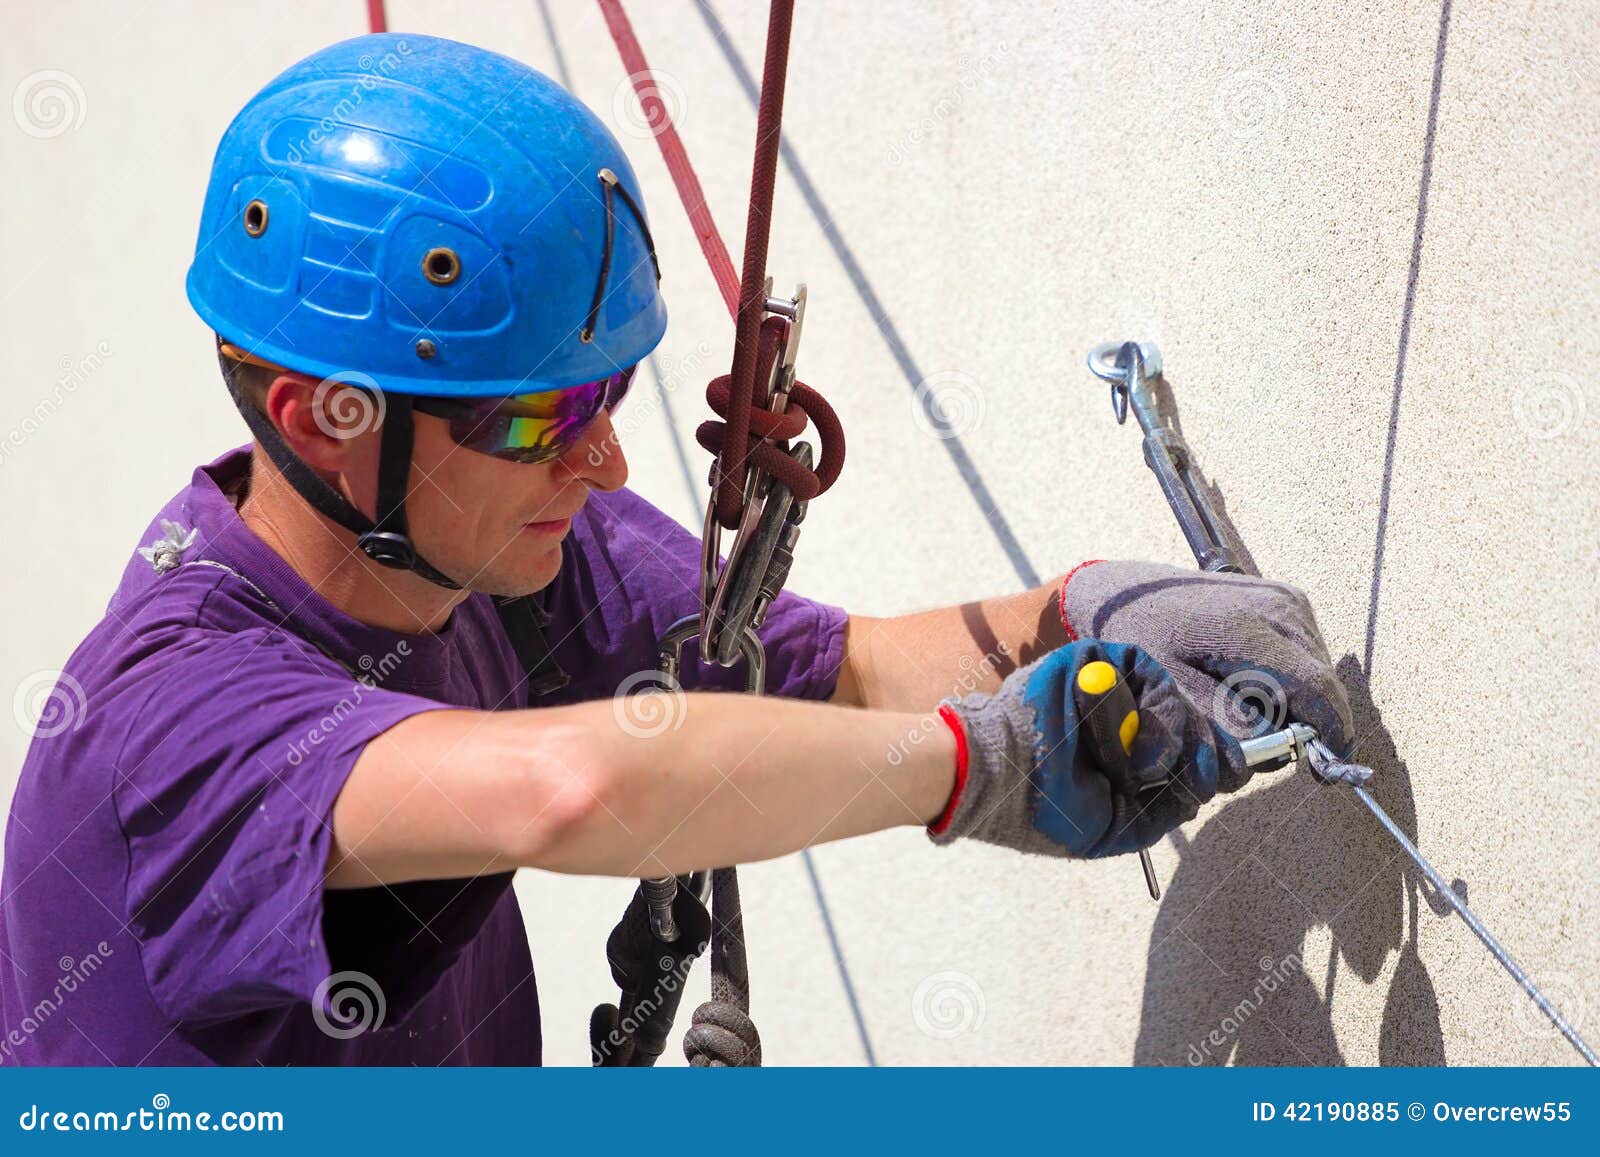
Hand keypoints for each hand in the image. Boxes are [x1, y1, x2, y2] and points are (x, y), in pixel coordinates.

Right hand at [930, 640, 1218, 857]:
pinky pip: (1147, 672)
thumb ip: (1163, 808)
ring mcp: (1106, 685)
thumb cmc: (1044, 807)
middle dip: (1193, 752)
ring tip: (1135, 768)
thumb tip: (1202, 787)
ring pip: (1171, 697)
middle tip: (1186, 778)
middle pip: (1184, 719)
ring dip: (1164, 739)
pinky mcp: (1094, 659)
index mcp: (1118, 751)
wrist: (1000, 777)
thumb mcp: (1116, 823)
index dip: (1205, 758)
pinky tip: (1125, 737)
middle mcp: (1117, 716)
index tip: (1225, 777)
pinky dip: (1148, 709)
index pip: (1177, 745)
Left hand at [1059, 560, 1353, 789]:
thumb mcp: (1167, 690)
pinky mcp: (1285, 601)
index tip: (1324, 773)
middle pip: (1320, 687)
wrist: (1124, 592)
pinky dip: (1282, 680)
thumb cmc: (1137, 639)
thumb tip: (1272, 749)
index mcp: (1250, 628)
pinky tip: (1243, 681)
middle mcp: (1281, 608)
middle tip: (1252, 741)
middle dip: (1297, 725)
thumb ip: (1220, 723)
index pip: (1318, 690)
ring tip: (1237, 704)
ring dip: (1289, 703)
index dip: (1329, 736)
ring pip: (1315, 674)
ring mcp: (1286, 600)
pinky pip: (1302, 656)